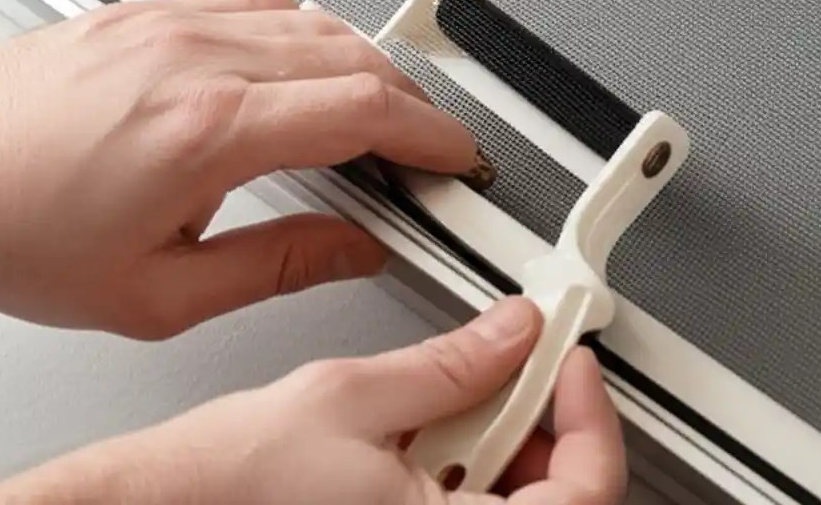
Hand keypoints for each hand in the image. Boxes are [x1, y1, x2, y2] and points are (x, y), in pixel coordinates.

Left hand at [0, 0, 477, 337]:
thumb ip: (275, 267)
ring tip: (378, 119)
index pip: (364, 111)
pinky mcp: (153, 10)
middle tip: (426, 150)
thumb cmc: (11, 227)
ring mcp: (175, 24)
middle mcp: (198, 62)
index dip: (431, 135)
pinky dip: (309, 35)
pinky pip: (262, 2)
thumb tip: (350, 250)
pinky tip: (307, 71)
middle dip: (413, 104)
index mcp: (208, 133)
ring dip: (367, 68)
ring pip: (317, 23)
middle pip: (356, 58)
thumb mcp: (156, 295)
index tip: (455, 157)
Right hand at [0, 297, 627, 504]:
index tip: (576, 363)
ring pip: (509, 501)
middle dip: (543, 425)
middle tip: (518, 370)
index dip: (595, 421)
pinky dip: (463, 464)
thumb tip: (515, 333)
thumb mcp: (350, 397)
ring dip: (501, 442)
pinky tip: (423, 431)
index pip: (586, 495)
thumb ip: (449, 363)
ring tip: (450, 399)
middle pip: (557, 499)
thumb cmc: (225, 486)